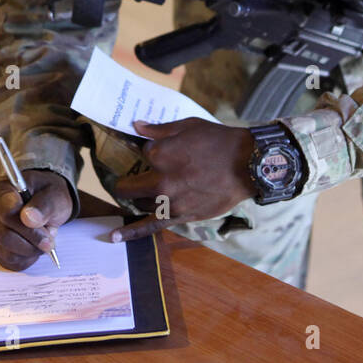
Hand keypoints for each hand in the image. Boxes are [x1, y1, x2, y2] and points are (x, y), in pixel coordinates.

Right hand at [0, 169, 72, 270]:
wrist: (42, 199)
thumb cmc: (47, 194)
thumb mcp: (54, 193)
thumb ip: (45, 204)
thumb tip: (29, 219)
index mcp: (0, 189)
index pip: (8, 214)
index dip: (30, 229)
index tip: (49, 234)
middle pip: (5, 237)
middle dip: (32, 243)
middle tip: (50, 242)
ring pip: (6, 253)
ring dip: (30, 252)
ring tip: (41, 240)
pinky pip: (7, 262)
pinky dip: (25, 259)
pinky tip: (32, 246)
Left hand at [112, 118, 257, 242]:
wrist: (247, 165)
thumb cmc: (219, 142)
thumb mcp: (189, 126)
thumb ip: (159, 129)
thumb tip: (135, 126)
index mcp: (159, 154)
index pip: (141, 153)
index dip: (150, 151)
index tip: (159, 150)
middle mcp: (160, 180)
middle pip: (129, 185)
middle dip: (130, 179)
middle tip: (138, 176)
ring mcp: (169, 201)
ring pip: (139, 203)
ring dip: (139, 198)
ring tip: (145, 193)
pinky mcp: (179, 216)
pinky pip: (150, 226)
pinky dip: (130, 233)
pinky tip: (114, 236)